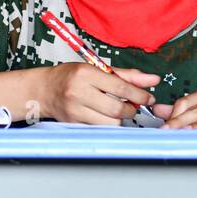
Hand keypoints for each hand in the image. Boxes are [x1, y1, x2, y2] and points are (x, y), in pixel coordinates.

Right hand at [42, 63, 160, 124]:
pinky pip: (100, 129)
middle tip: (132, 106)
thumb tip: (153, 80)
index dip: (139, 95)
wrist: (43, 90)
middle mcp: (78, 92)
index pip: (120, 87)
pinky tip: (105, 117)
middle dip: (130, 110)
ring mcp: (75, 110)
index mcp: (85, 74)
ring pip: (110, 123)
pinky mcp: (74, 123)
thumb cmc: (71, 76)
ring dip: (119, 119)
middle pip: (116, 109)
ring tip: (117, 111)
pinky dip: (107, 124)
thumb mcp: (97, 68)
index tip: (148, 98)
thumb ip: (126, 75)